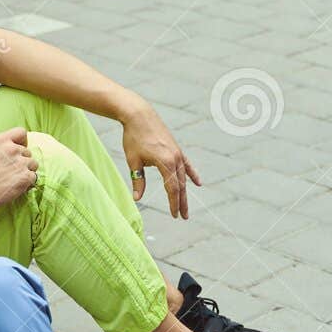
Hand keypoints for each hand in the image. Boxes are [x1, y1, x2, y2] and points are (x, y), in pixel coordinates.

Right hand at [0, 127, 38, 210]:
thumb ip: (3, 147)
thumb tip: (19, 150)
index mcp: (0, 140)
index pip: (21, 132)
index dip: (23, 142)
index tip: (18, 151)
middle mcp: (11, 148)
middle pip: (28, 152)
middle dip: (22, 162)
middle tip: (10, 173)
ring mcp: (20, 162)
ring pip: (33, 164)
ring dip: (26, 172)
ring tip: (12, 180)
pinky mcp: (25, 177)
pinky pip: (33, 177)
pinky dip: (27, 183)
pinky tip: (15, 186)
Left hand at [122, 104, 200, 219]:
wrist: (139, 115)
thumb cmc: (133, 137)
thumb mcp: (133, 161)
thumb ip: (137, 180)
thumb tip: (137, 198)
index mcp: (165, 163)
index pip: (172, 189)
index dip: (173, 203)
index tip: (174, 215)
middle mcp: (175, 158)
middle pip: (180, 185)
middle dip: (181, 202)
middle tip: (183, 217)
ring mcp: (178, 153)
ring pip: (183, 177)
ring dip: (185, 192)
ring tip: (185, 206)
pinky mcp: (176, 149)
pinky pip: (187, 165)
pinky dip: (192, 175)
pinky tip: (198, 184)